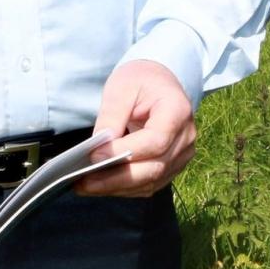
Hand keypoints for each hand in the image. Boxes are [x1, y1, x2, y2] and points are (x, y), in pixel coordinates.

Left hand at [74, 60, 195, 197]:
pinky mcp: (172, 166)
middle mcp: (185, 138)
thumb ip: (112, 116)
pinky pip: (150, 184)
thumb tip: (99, 149)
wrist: (159, 82)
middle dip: (116, 179)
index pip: (155, 141)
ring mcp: (182, 155)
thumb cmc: (140, 80)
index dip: (124, 152)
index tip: (94, 156)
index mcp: (177, 111)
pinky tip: (102, 186)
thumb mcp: (121, 87)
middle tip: (84, 183)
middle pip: (154, 168)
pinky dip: (125, 188)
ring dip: (117, 188)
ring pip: (151, 181)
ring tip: (86, 187)